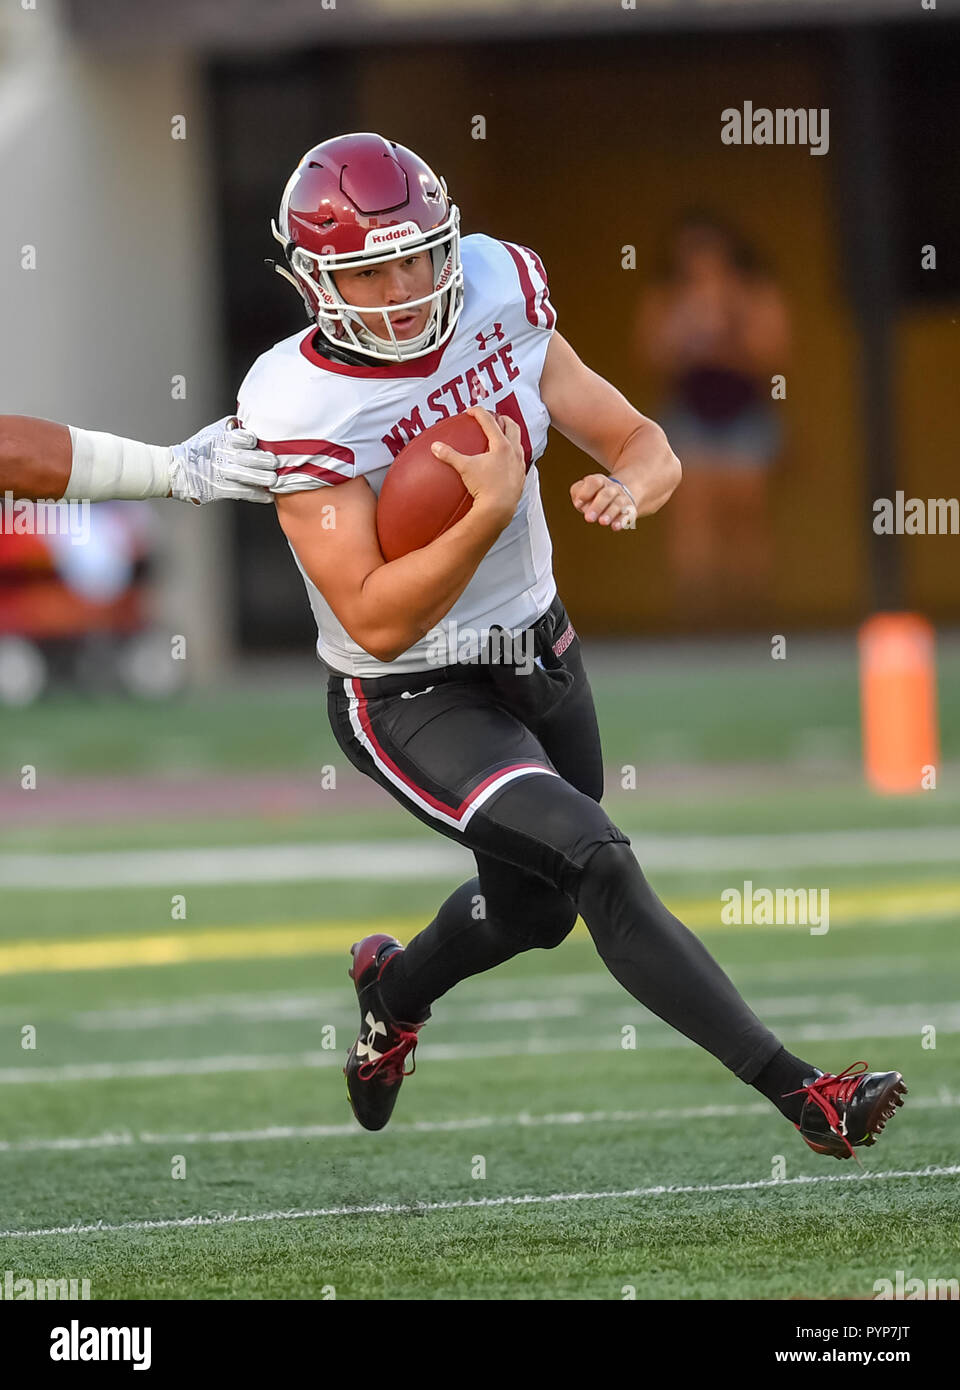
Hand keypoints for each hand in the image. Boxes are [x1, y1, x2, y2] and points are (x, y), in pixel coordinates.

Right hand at [169, 416, 278, 503]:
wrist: (176, 470)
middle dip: (266, 461)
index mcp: (222, 440)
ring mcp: (223, 474)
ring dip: (266, 479)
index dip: (254, 441)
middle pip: (252, 458)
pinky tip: (269, 496)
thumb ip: (230, 426)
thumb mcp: (211, 432)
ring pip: (251, 477)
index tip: (259, 443)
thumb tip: (247, 422)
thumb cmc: (197, 449)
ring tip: (274, 480)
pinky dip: (259, 495)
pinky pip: (245, 493)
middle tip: (275, 463)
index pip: (245, 438)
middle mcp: (224, 456)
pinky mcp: (221, 490)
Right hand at [430, 406, 525, 526]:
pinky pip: (519, 460)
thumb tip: (435, 447)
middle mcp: (514, 452)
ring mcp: (519, 464)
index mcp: (501, 445)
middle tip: (494, 417)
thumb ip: (449, 455)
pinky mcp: (521, 477)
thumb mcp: (464, 468)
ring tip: (502, 436)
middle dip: (502, 419)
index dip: (479, 413)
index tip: (471, 411)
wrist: (498, 509)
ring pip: (519, 442)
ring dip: (511, 436)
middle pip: (512, 426)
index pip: (490, 421)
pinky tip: (504, 461)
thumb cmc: (483, 488)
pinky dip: (512, 455)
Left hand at [571, 473, 636, 530]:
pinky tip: (615, 527)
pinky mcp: (629, 510)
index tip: (577, 504)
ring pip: (618, 504)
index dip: (585, 493)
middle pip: (606, 494)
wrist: (617, 495)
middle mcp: (612, 488)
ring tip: (602, 522)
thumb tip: (580, 503)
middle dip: (597, 506)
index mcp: (600, 481)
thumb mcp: (583, 489)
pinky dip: (622, 521)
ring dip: (610, 513)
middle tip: (588, 518)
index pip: (594, 482)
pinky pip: (628, 514)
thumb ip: (577, 493)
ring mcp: (622, 498)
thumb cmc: (594, 494)